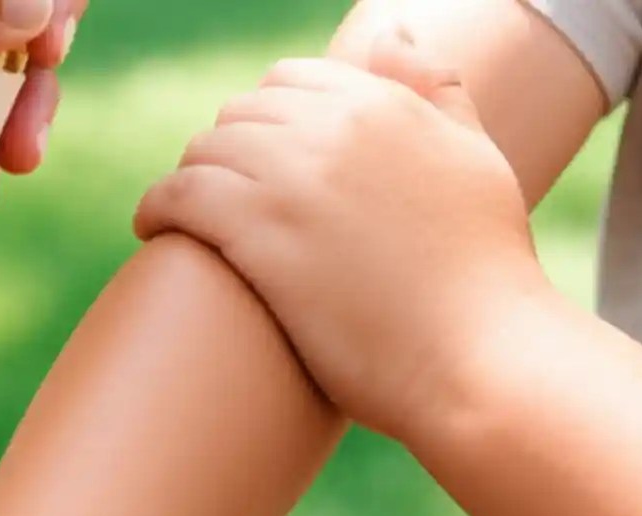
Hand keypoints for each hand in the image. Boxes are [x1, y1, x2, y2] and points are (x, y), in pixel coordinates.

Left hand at [135, 32, 552, 439]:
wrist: (480, 356)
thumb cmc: (487, 271)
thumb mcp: (477, 159)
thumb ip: (437, 90)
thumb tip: (391, 33)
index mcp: (384, 103)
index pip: (292, 81)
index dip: (269, 120)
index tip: (261, 160)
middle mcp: (335, 126)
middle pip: (243, 113)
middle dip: (229, 149)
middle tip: (222, 195)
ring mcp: (292, 177)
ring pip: (206, 149)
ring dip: (192, 179)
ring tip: (186, 215)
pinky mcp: (257, 234)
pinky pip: (179, 195)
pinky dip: (158, 207)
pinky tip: (154, 228)